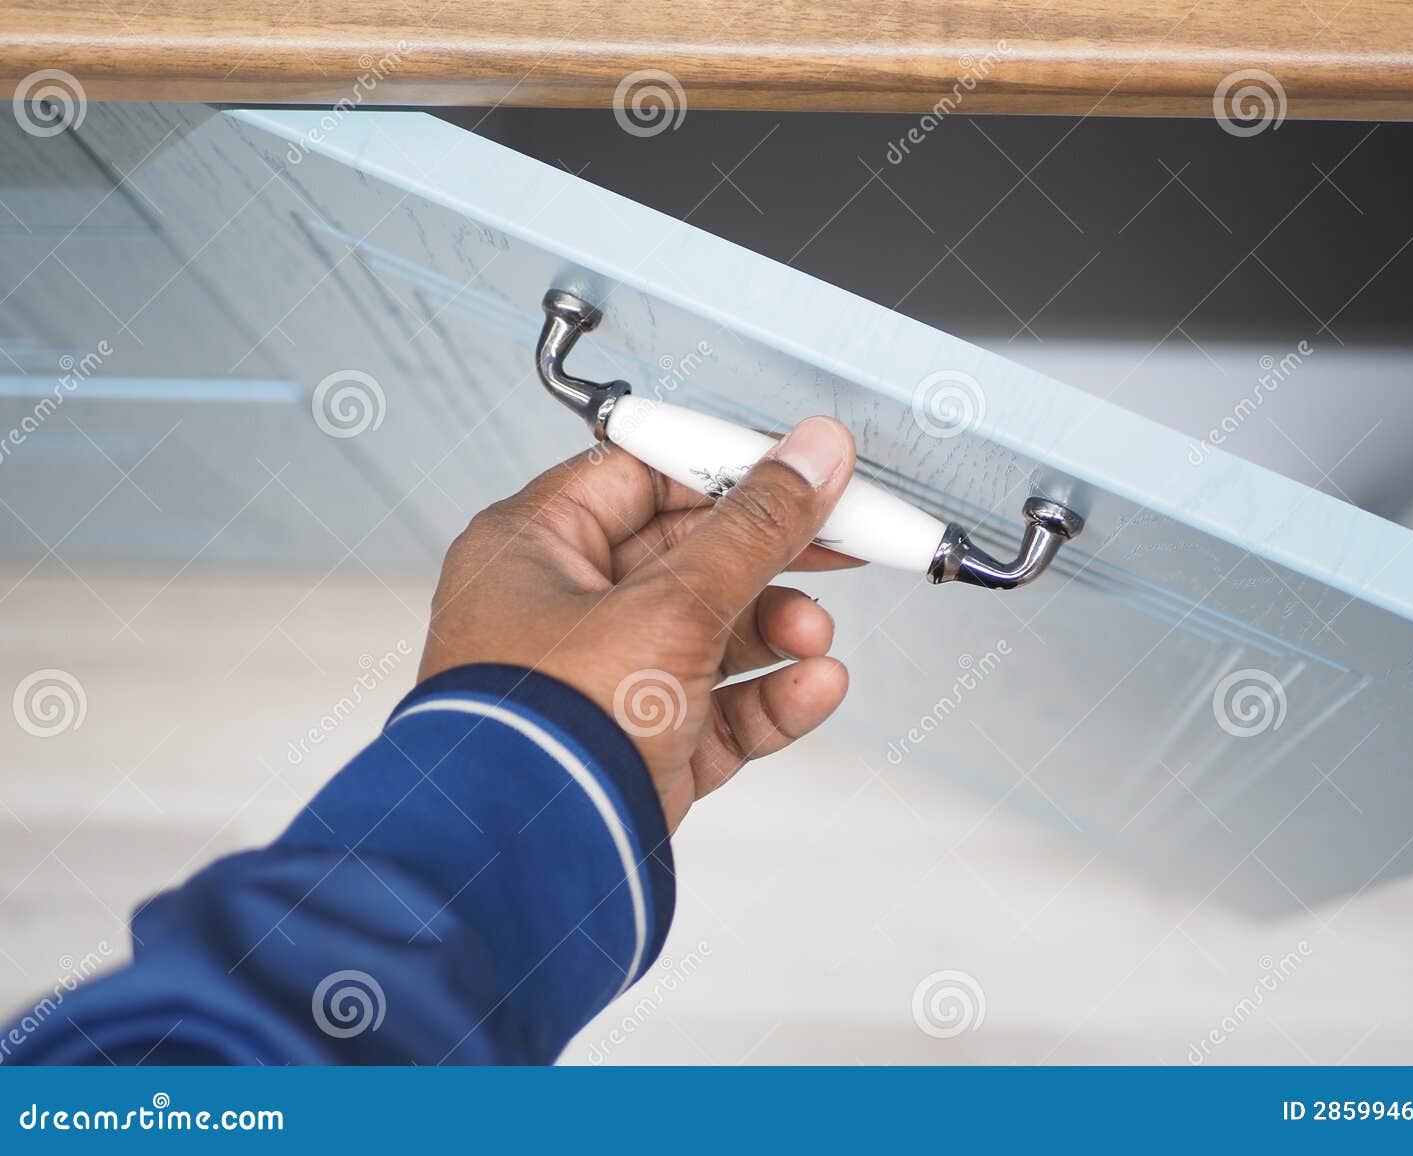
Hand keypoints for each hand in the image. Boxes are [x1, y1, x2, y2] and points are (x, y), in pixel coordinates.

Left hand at [418, 416, 860, 830]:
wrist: (529, 861)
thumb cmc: (551, 724)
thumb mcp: (671, 605)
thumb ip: (756, 528)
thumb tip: (814, 453)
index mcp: (535, 547)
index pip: (643, 476)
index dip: (727, 470)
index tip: (801, 469)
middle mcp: (563, 609)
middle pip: (689, 555)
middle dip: (770, 560)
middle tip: (842, 543)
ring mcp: (603, 681)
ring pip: (712, 635)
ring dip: (778, 632)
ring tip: (816, 638)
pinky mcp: (641, 745)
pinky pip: (719, 707)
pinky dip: (771, 697)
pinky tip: (815, 687)